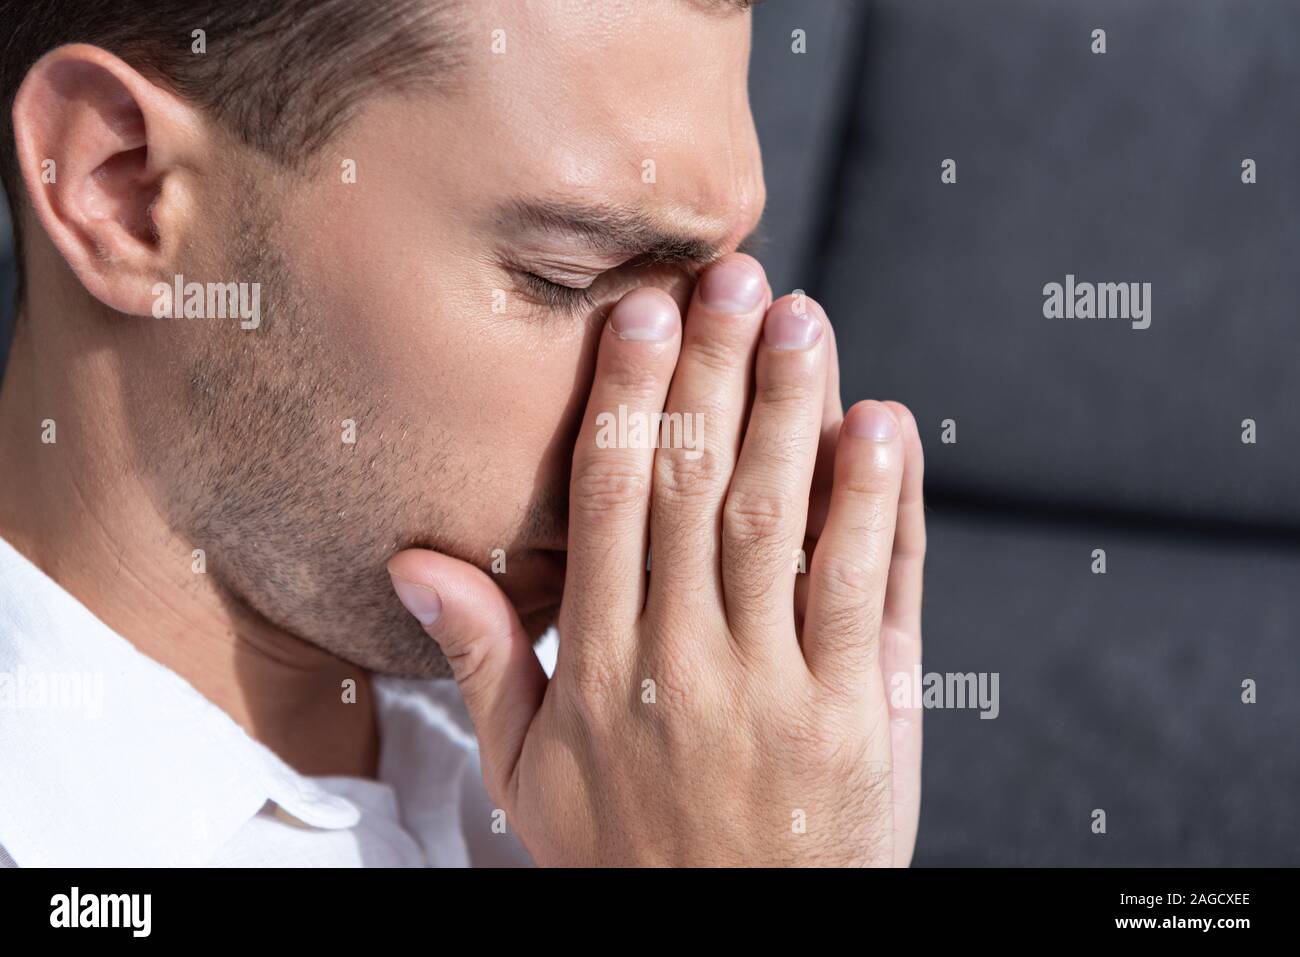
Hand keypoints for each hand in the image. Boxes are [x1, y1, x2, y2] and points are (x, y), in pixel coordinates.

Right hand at [389, 255, 925, 865]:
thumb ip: (486, 660)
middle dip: (714, 372)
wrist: (731, 948)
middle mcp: (682, 664)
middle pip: (695, 489)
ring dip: (792, 410)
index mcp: (599, 667)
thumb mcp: (527, 773)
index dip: (628, 398)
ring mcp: (774, 690)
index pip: (611, 501)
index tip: (644, 313)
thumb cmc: (627, 857)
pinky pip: (867, 593)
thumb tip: (420, 562)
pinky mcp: (856, 718)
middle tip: (733, 276)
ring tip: (802, 318)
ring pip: (779, 523)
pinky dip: (876, 503)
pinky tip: (879, 424)